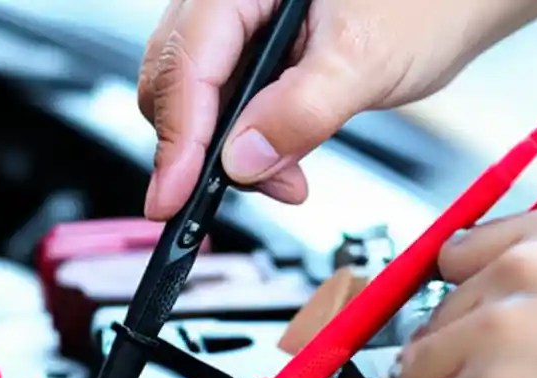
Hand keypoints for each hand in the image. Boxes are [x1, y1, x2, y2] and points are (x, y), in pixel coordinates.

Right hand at [137, 0, 536, 219]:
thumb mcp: (365, 60)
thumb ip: (299, 111)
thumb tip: (241, 161)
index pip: (188, 62)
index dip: (177, 139)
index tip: (171, 198)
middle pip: (175, 80)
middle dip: (199, 148)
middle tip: (233, 194)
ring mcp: (241, 20)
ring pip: (195, 96)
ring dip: (224, 152)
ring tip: (281, 180)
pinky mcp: (255, 48)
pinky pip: (225, 98)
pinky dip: (244, 140)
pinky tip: (278, 161)